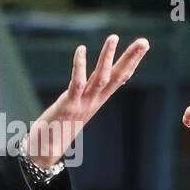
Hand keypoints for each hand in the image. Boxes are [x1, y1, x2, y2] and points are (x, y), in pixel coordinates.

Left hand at [24, 33, 149, 169]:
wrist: (45, 151)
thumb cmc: (57, 128)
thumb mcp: (76, 108)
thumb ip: (82, 96)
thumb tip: (86, 85)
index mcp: (96, 100)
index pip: (119, 78)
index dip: (132, 62)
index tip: (143, 46)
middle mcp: (93, 101)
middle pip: (116, 77)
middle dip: (131, 58)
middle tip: (144, 41)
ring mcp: (82, 104)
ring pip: (99, 78)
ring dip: (107, 57)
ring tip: (114, 37)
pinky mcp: (68, 106)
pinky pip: (76, 84)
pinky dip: (79, 66)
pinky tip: (81, 49)